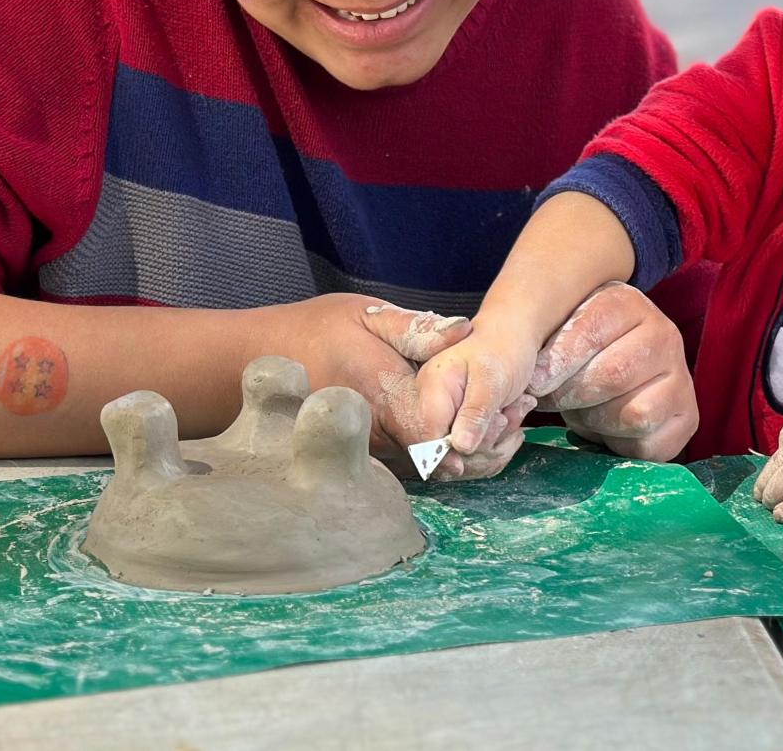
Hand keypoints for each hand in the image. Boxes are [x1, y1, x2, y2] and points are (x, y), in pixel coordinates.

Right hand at [261, 293, 528, 478]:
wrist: (263, 363)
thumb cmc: (318, 331)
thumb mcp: (368, 316)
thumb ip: (417, 330)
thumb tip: (466, 334)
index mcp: (381, 396)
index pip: (435, 433)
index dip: (476, 429)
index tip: (508, 411)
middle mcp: (376, 434)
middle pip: (440, 456)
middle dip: (482, 441)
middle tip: (519, 416)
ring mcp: (369, 451)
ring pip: (430, 464)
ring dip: (469, 448)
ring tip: (508, 421)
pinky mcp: (366, 457)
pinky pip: (414, 464)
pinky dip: (448, 453)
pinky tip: (472, 430)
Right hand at [413, 319, 539, 476]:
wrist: (513, 339)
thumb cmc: (504, 350)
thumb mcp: (492, 380)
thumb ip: (475, 413)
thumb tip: (460, 447)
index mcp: (432, 387)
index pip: (427, 435)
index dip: (446, 453)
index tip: (471, 454)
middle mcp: (434, 403)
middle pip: (448, 450)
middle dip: (483, 442)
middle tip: (507, 417)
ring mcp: (447, 415)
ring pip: (466, 454)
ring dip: (496, 441)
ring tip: (513, 413)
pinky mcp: (461, 426)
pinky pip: (478, 453)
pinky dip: (499, 443)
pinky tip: (510, 421)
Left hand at [530, 282, 697, 461]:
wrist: (614, 370)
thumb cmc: (578, 352)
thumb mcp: (559, 332)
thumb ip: (544, 346)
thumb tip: (533, 380)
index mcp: (629, 305)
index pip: (594, 329)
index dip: (560, 359)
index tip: (535, 380)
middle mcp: (664, 336)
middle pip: (613, 375)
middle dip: (572, 395)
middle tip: (550, 400)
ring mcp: (681, 378)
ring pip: (634, 414)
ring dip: (596, 422)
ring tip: (583, 411)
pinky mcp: (688, 419)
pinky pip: (648, 446)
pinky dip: (620, 445)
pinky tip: (608, 429)